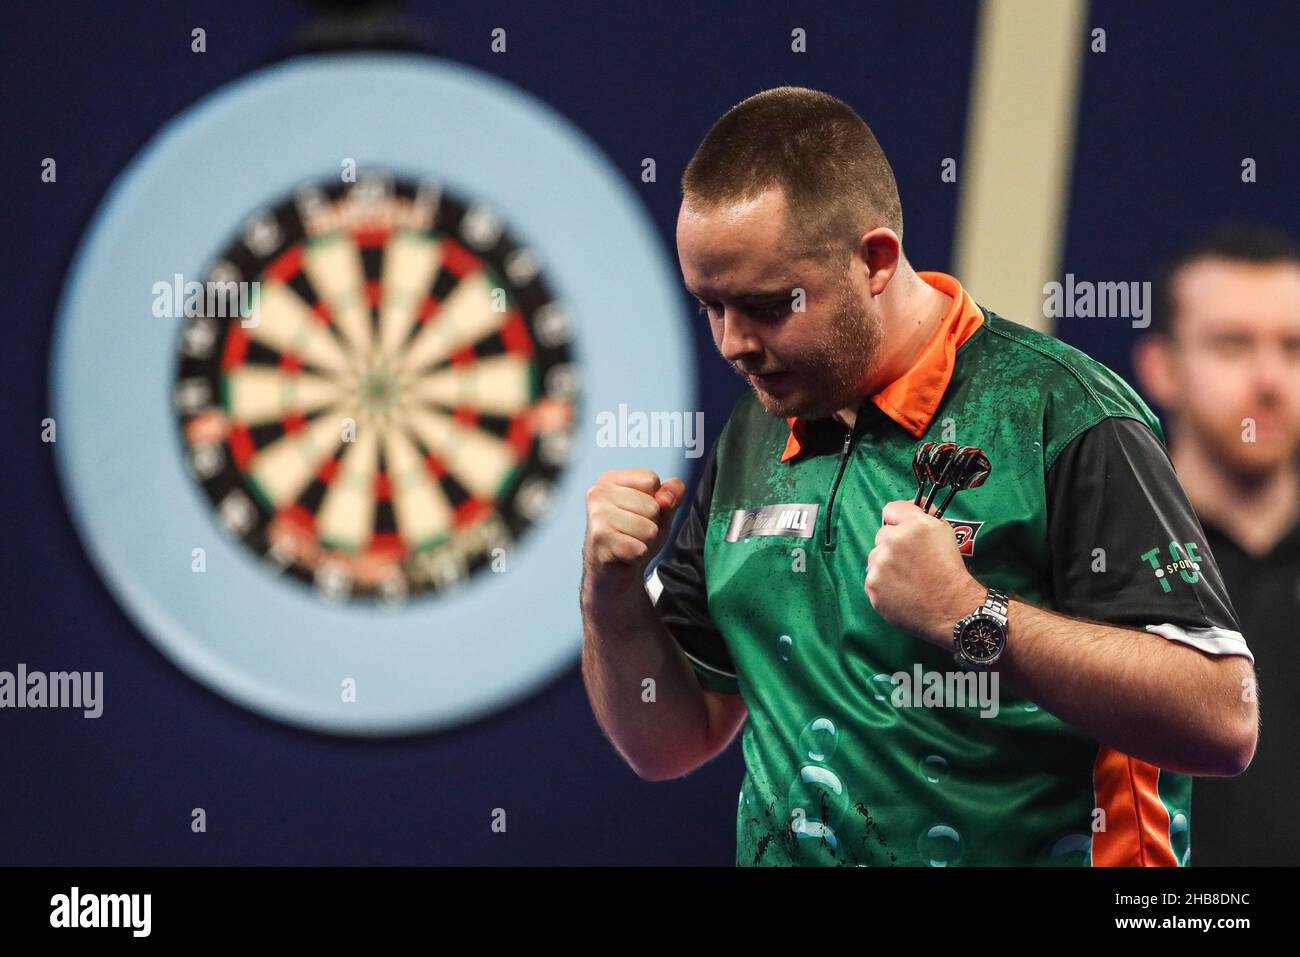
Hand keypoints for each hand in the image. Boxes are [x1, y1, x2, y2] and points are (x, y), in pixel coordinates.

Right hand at [582, 468, 685, 602]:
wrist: (613, 572)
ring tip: (629, 543)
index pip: (652, 480)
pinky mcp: (599, 540)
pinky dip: (638, 557)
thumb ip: (671, 493)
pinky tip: (624, 556)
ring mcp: (597, 516)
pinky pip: (639, 549)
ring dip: (645, 542)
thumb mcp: (660, 510)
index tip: (638, 513)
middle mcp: (598, 493)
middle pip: (653, 506)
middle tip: (633, 533)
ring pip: (648, 529)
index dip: (656, 501)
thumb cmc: (634, 535)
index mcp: (610, 479)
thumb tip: (667, 497)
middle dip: (651, 525)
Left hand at [864, 500, 985, 646]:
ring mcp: (880, 563)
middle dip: (893, 545)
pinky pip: (872, 577)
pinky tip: (901, 589)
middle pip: (882, 535)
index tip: (904, 530)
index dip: (898, 520)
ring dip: (886, 564)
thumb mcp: (945, 533)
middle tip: (911, 561)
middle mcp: (893, 540)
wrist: (952, 608)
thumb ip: (925, 515)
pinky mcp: (872, 584)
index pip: (891, 509)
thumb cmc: (950, 571)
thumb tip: (915, 503)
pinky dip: (883, 583)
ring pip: (876, 557)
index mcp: (913, 525)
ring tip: (907, 578)